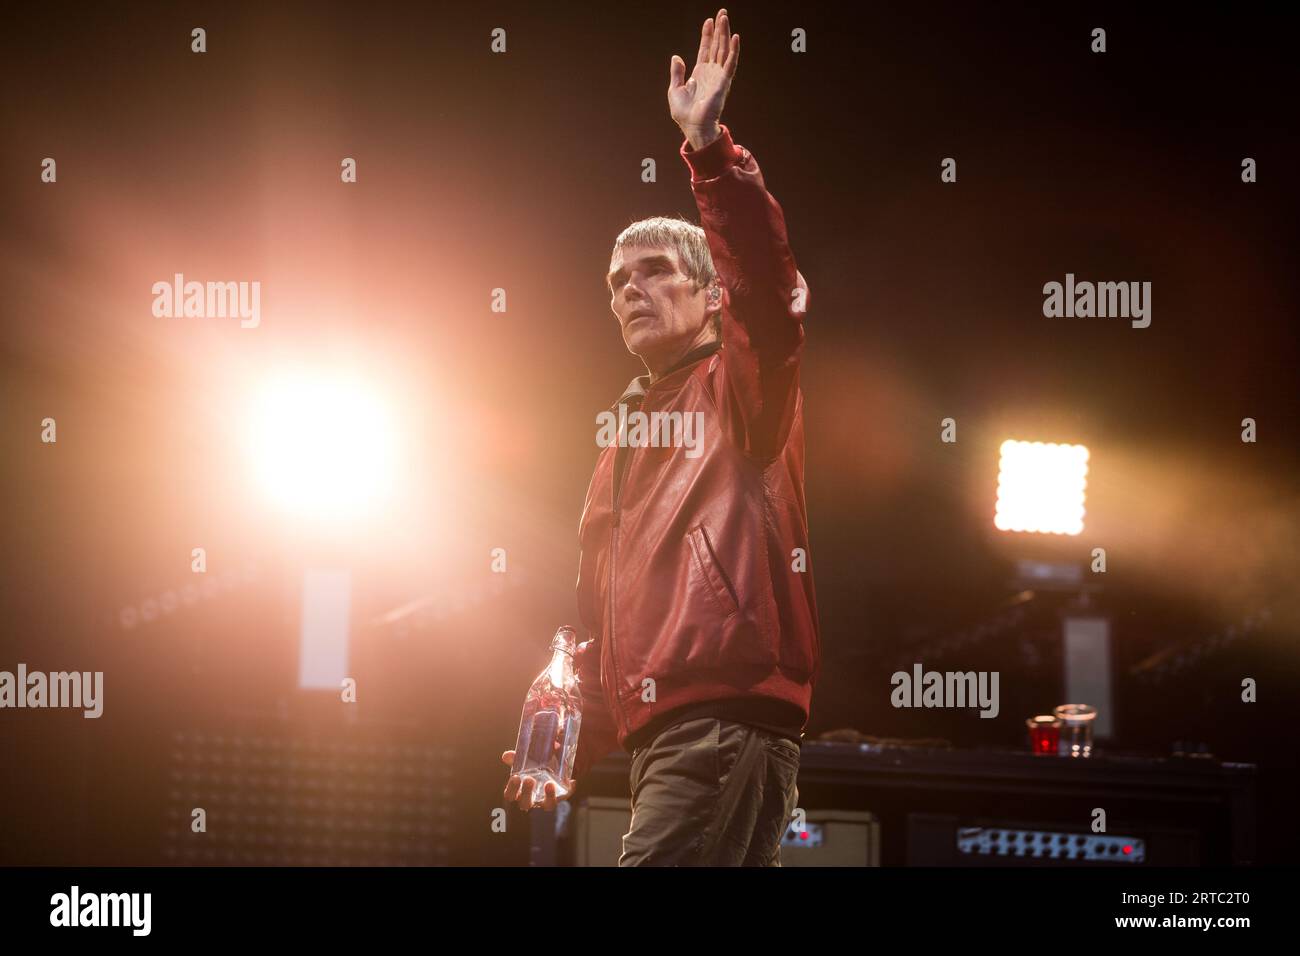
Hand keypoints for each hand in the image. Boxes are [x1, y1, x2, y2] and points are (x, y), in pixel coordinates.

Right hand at [501, 750, 572, 811]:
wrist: (552, 767)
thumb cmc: (533, 769)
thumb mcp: (524, 762)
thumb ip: (516, 758)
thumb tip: (506, 755)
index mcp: (519, 791)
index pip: (510, 796)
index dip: (511, 789)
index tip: (515, 777)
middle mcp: (532, 799)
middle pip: (525, 803)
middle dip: (526, 793)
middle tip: (529, 780)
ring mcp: (547, 800)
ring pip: (547, 806)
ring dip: (548, 796)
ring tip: (549, 784)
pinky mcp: (561, 797)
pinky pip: (565, 797)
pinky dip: (568, 790)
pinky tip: (570, 781)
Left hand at [669, 8, 738, 147]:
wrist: (692, 127)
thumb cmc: (684, 113)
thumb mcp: (675, 89)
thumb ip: (677, 72)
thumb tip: (676, 57)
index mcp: (699, 73)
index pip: (705, 49)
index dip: (707, 35)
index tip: (708, 20)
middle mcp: (711, 73)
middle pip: (716, 46)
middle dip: (719, 29)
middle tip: (722, 12)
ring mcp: (718, 76)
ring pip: (723, 50)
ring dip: (725, 34)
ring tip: (725, 18)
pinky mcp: (723, 82)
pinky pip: (730, 63)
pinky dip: (734, 50)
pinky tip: (735, 37)